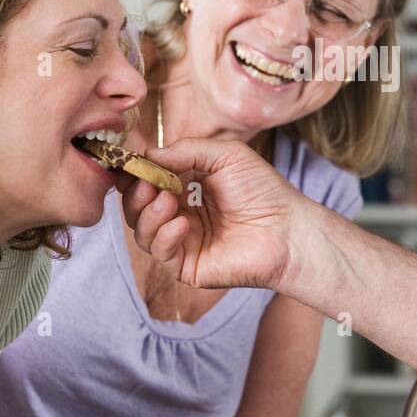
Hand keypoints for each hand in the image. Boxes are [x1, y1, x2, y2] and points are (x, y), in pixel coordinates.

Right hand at [116, 138, 301, 291]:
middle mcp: (180, 214)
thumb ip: (185, 150)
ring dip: (148, 214)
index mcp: (186, 188)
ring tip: (168, 201)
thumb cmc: (263, 190)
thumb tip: (148, 154)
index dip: (134, 173)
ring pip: (142, 231)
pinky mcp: (188, 266)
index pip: (146, 181)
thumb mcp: (225, 155)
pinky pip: (161, 252)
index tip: (128, 164)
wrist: (289, 230)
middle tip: (148, 184)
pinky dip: (164, 236)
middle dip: (136, 194)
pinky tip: (181, 224)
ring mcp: (183, 241)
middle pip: (136, 207)